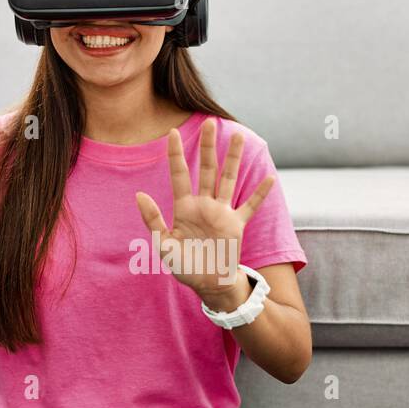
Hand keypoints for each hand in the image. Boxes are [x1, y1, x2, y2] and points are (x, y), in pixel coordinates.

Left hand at [135, 117, 273, 311]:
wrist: (207, 285)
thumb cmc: (184, 266)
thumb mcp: (163, 245)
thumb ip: (152, 220)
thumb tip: (139, 194)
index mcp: (184, 208)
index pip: (180, 175)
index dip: (176, 155)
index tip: (173, 132)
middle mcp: (204, 205)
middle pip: (207, 169)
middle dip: (209, 146)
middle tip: (209, 122)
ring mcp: (222, 213)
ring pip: (228, 180)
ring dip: (233, 159)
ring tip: (238, 136)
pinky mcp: (237, 225)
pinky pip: (250, 207)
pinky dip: (259, 194)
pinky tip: (269, 178)